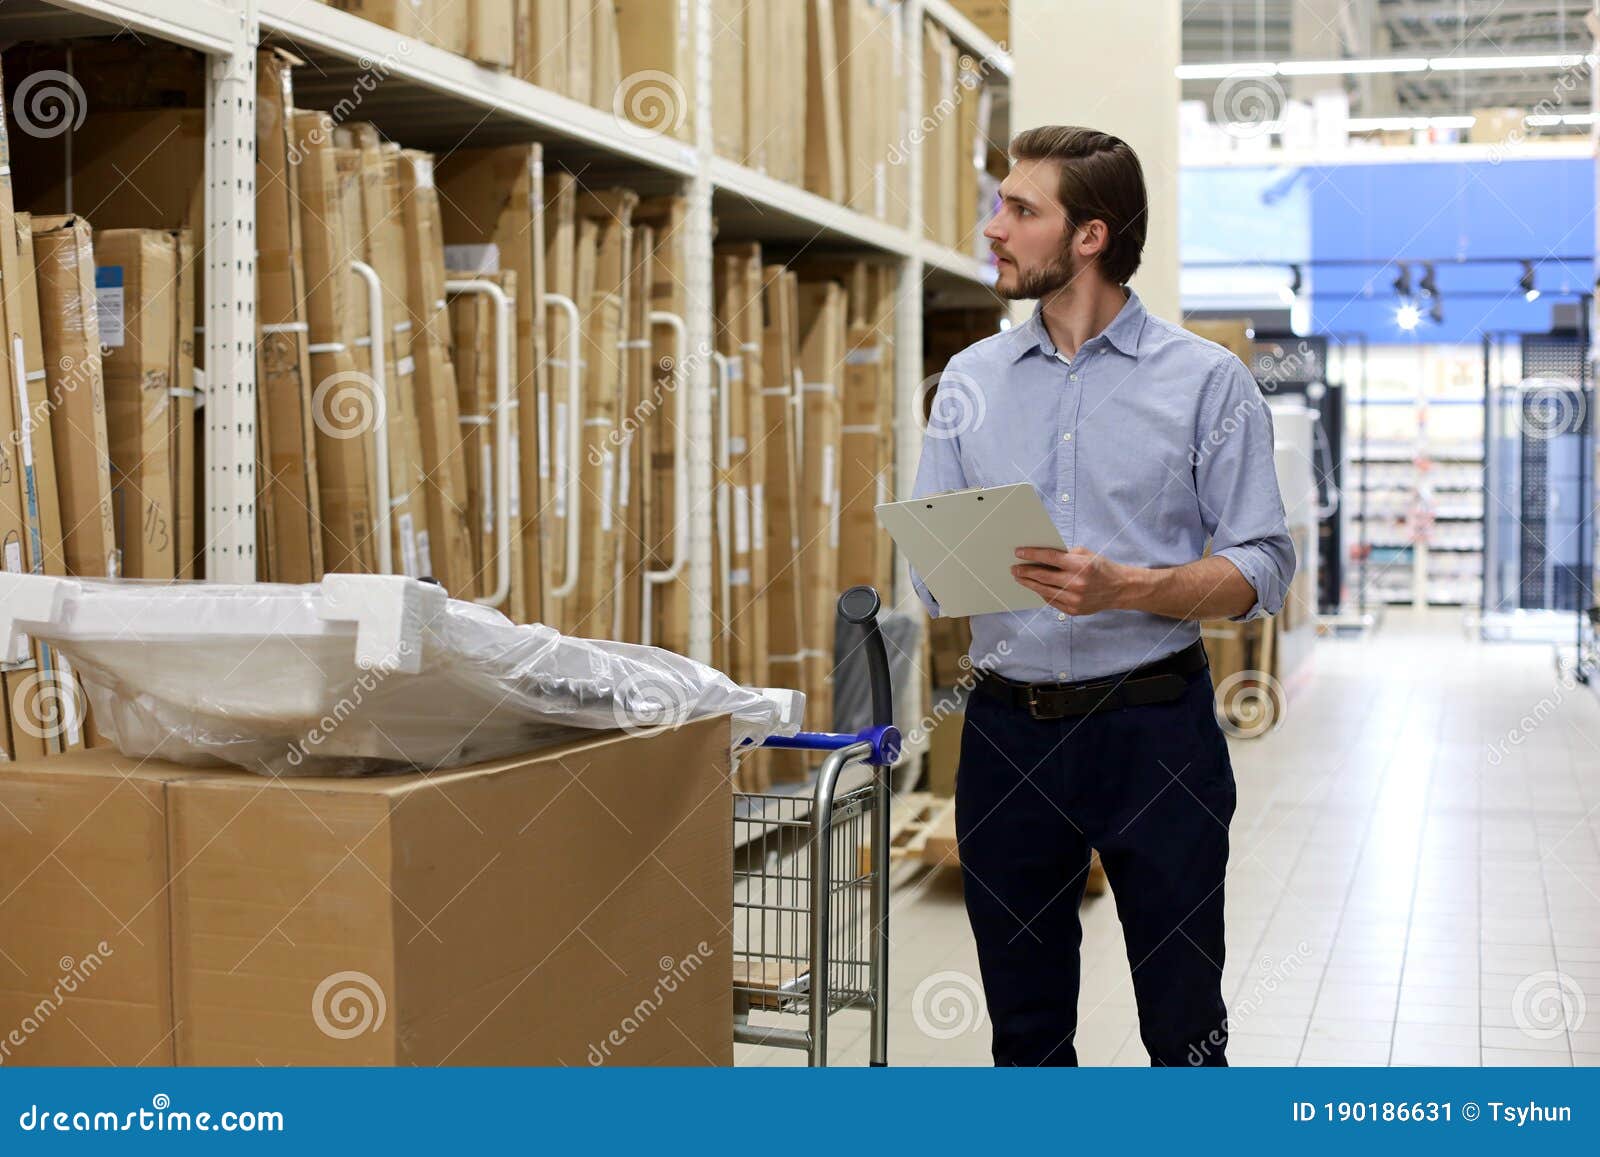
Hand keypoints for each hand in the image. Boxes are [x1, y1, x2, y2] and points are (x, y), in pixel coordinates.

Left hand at [1011, 546, 1138, 615]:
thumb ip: (1065, 555)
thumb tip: (1041, 556)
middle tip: (1014, 568)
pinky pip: (1051, 601)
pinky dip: (1042, 593)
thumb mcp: (1086, 554)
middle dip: (1026, 571)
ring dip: (1029, 583)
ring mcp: (1075, 599)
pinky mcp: (1073, 610)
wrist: (1119, 589)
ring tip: (1020, 578)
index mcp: (1080, 566)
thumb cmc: (1101, 568)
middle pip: (1043, 576)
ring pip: (1044, 590)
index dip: (1032, 554)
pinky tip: (1035, 587)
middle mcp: (1077, 583)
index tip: (1019, 552)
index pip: (1050, 558)